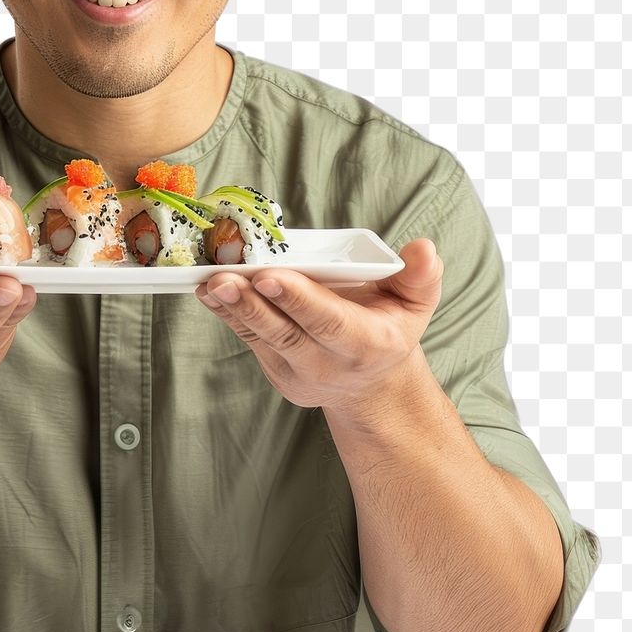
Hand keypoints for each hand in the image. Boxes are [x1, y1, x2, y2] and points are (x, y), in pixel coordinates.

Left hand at [194, 239, 442, 412]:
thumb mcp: (416, 303)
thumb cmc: (391, 328)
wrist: (373, 384)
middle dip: (253, 304)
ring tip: (209, 282)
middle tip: (223, 278)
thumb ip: (420, 276)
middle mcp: (329, 363)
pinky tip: (207, 291)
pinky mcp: (275, 369)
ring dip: (232, 308)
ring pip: (260, 336)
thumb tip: (424, 247)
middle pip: (285, 331)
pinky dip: (227, 314)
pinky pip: (248, 337)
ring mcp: (298, 370)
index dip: (299, 299)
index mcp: (366, 343)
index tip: (270, 276)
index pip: (328, 321)